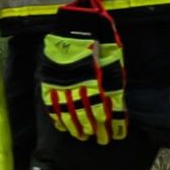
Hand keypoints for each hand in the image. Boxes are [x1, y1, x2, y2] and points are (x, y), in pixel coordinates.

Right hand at [35, 8, 130, 147]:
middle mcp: (80, 89)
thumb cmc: (98, 46)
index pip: (103, 112)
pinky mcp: (50, 84)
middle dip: (93, 130)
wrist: (75, 30)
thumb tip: (119, 109)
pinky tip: (62, 126)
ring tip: (80, 136)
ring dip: (76, 128)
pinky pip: (52, 106)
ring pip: (69, 114)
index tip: (111, 137)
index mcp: (97, 85)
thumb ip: (114, 87)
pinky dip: (57, 118)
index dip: (108, 127)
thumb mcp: (113, 65)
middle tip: (97, 140)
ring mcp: (63, 87)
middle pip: (86, 116)